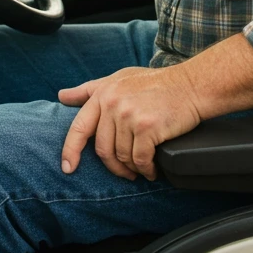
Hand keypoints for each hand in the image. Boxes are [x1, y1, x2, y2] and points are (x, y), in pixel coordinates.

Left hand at [58, 66, 201, 180]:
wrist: (191, 86)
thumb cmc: (156, 84)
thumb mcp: (119, 79)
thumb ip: (90, 89)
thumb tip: (62, 96)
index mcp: (103, 93)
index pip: (79, 127)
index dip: (70, 150)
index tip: (68, 168)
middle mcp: (112, 103)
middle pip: (102, 149)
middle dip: (113, 166)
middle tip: (125, 173)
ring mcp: (128, 115)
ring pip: (122, 156)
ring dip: (132, 168)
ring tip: (142, 168)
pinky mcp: (146, 127)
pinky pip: (140, 159)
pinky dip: (146, 169)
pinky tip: (152, 170)